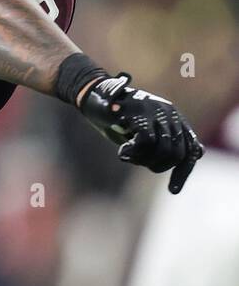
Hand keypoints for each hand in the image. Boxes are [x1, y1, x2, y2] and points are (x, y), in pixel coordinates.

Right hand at [78, 73, 203, 193]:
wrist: (94, 94)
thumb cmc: (116, 116)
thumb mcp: (143, 130)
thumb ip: (163, 141)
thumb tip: (187, 157)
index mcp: (175, 119)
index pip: (191, 150)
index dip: (182, 173)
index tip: (173, 191)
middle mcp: (170, 114)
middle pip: (177, 153)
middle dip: (158, 166)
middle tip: (138, 162)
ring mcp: (156, 112)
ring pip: (163, 149)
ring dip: (144, 160)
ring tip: (128, 155)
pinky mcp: (139, 112)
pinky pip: (146, 142)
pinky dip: (134, 153)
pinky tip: (123, 152)